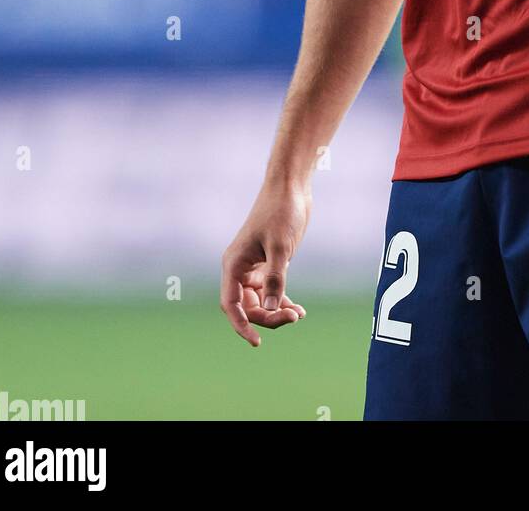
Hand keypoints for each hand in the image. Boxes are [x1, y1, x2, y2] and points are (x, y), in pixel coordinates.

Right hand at [221, 181, 310, 346]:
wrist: (290, 188)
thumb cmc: (281, 212)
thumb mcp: (281, 247)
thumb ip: (276, 278)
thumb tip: (272, 308)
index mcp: (234, 264)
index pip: (231, 304)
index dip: (241, 325)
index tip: (256, 341)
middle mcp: (240, 268)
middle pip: (247, 306)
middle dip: (267, 316)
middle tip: (292, 317)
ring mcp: (254, 267)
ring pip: (259, 301)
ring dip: (276, 311)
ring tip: (298, 315)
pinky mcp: (268, 264)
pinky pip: (270, 291)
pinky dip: (282, 301)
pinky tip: (298, 309)